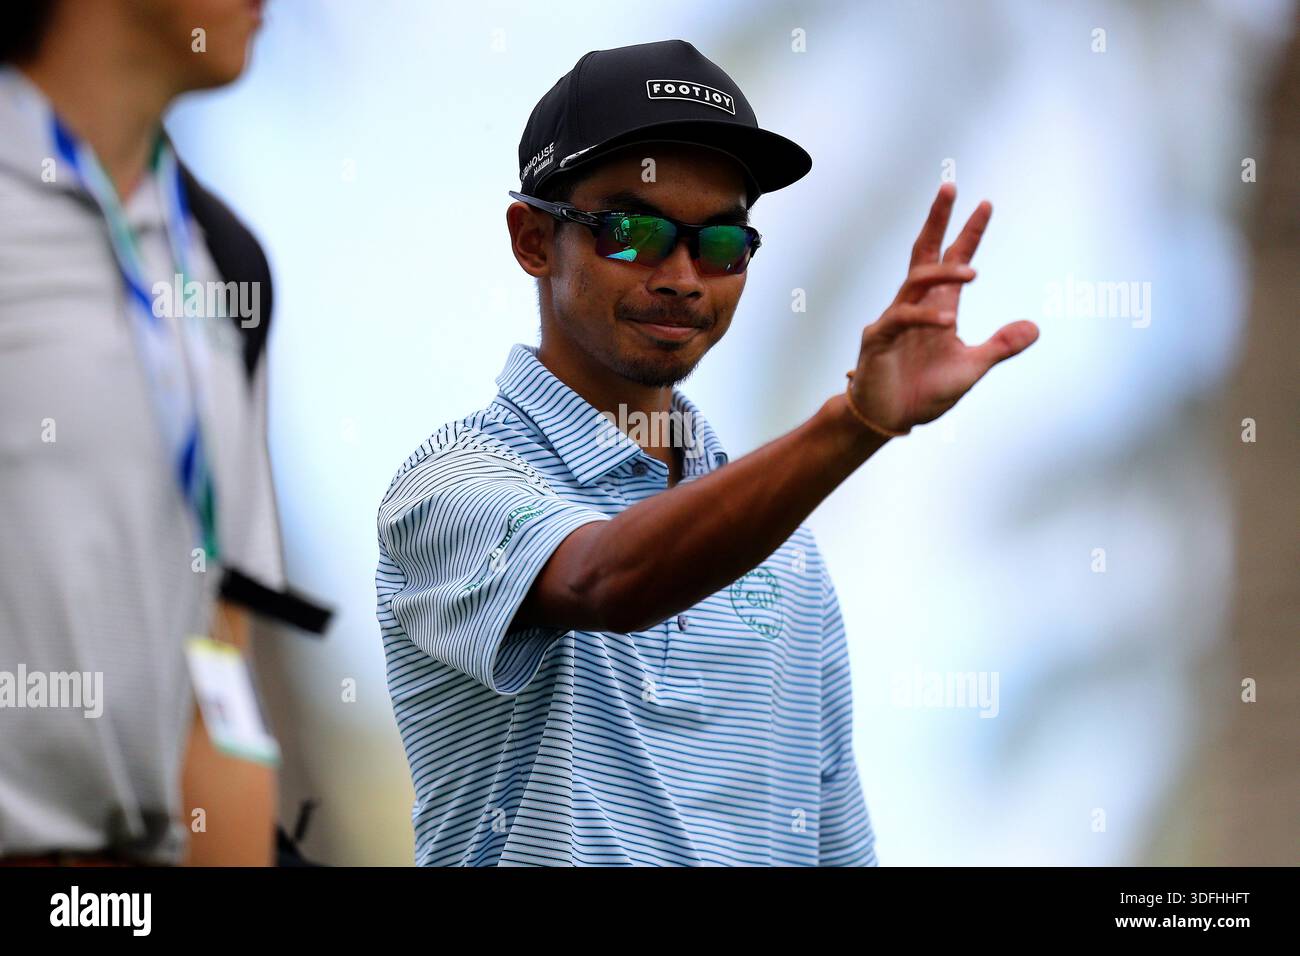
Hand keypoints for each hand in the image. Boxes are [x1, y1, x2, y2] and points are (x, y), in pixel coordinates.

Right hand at [847, 183, 1038, 433]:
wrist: (890, 420)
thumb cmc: (924, 392)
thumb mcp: (971, 368)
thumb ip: (1000, 347)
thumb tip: (1035, 327)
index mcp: (938, 308)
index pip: (953, 261)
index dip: (968, 234)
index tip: (985, 204)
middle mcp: (915, 306)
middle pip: (923, 252)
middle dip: (937, 220)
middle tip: (951, 187)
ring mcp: (893, 320)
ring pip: (915, 281)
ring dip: (944, 273)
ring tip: (974, 273)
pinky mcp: (878, 340)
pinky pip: (902, 319)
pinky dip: (925, 319)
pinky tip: (947, 323)